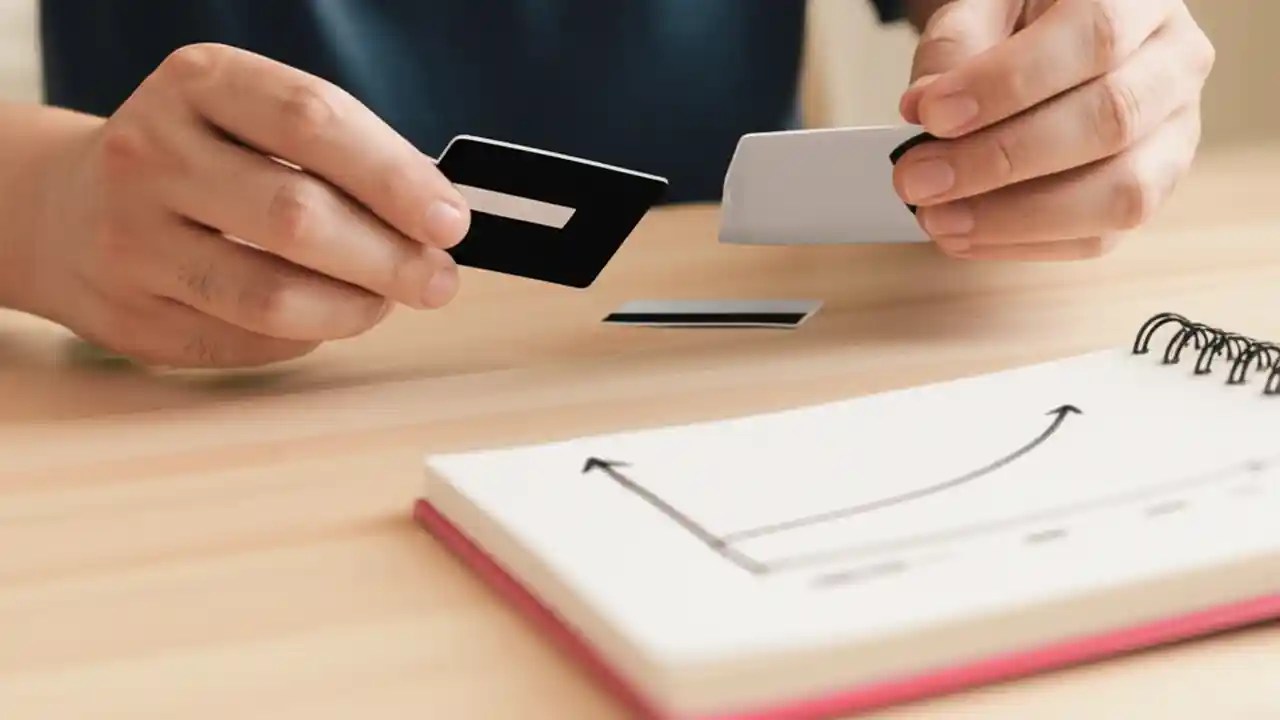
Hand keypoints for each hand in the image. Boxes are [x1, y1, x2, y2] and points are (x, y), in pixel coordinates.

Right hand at [21, 43, 469, 366]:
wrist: (65, 207)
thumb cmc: (199, 159)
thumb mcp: (251, 118)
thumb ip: (338, 154)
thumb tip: (434, 218)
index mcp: (199, 84)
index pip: (312, 121)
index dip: (395, 177)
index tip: (451, 220)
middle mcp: (153, 153)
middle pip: (296, 215)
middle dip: (389, 256)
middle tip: (439, 279)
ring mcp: (131, 239)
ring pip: (270, 294)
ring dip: (354, 306)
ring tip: (386, 300)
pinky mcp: (131, 315)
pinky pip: (246, 341)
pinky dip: (306, 334)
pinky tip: (322, 316)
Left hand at [894, 0, 1214, 259]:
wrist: (1054, 44)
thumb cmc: (1022, 23)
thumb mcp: (986, 7)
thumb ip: (956, 46)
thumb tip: (923, 109)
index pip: (1093, 37)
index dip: (1009, 83)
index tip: (933, 115)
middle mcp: (1176, 65)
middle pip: (1110, 119)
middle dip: (1001, 160)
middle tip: (918, 178)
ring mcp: (1175, 136)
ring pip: (1120, 193)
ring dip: (1015, 218)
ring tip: (937, 217)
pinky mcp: (1152, 192)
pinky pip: (1098, 236)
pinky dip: (1022, 244)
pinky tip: (964, 235)